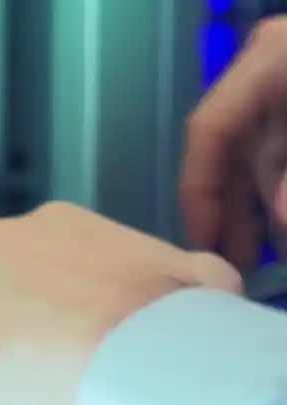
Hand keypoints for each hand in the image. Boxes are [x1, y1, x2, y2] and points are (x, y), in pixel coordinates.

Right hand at [182, 16, 286, 271]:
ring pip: (267, 161)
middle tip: (237, 269)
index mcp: (267, 61)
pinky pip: (286, 157)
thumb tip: (277, 219)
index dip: (200, 193)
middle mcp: (271, 74)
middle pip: (237, 154)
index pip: (208, 130)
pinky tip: (281, 231)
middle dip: (240, 214)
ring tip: (266, 258)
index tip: (203, 245)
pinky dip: (282, 196)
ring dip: (264, 211)